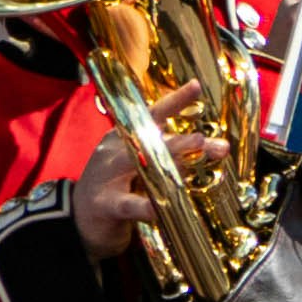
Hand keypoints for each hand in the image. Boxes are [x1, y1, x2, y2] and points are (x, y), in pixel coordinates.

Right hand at [68, 94, 222, 260]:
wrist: (80, 215)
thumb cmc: (121, 184)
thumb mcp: (150, 164)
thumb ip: (182, 155)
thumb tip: (221, 145)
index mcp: (126, 137)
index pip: (152, 115)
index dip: (174, 100)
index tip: (196, 86)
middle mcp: (116, 151)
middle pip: (148, 141)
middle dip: (178, 142)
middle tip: (203, 139)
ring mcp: (108, 177)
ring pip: (137, 165)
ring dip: (162, 161)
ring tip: (187, 161)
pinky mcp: (106, 205)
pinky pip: (127, 204)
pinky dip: (144, 207)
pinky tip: (158, 209)